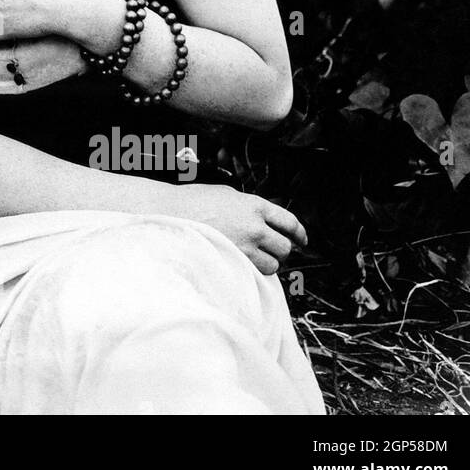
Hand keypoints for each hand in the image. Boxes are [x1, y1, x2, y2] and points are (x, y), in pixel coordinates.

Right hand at [160, 184, 306, 275]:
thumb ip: (248, 207)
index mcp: (254, 205)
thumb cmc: (192, 203)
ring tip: (252, 258)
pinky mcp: (234, 262)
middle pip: (285, 246)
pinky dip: (253, 272)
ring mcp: (244, 246)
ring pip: (273, 264)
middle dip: (280, 249)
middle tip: (270, 250)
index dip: (299, 233)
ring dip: (267, 263)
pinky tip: (242, 265)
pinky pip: (256, 274)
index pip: (289, 221)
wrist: (168, 215)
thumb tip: (265, 221)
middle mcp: (254, 225)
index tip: (301, 239)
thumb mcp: (225, 195)